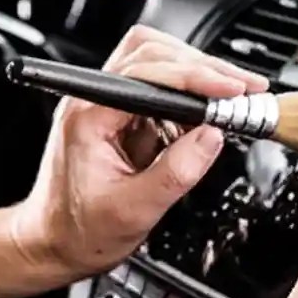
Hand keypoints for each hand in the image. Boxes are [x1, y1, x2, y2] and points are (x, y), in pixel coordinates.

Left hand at [10, 25, 267, 277]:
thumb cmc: (80, 231)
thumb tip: (213, 136)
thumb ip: (177, 171)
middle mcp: (93, 100)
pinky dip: (188, 95)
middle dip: (204, 66)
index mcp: (89, 116)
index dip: (197, 77)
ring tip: (230, 98)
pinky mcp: (121, 116)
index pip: (149, 74)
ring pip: (157, 61)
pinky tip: (206, 113)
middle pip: (153, 52)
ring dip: (196, 75)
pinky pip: (159, 89)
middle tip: (243, 88)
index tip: (232, 89)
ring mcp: (106, 105)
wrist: (54, 245)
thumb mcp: (136, 209)